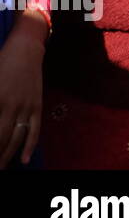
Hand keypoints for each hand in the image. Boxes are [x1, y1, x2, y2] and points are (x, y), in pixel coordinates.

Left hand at [0, 14, 45, 165]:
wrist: (26, 49)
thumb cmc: (1, 62)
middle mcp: (10, 106)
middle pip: (0, 140)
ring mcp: (25, 107)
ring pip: (16, 139)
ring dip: (7, 156)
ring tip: (1, 169)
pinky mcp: (36, 106)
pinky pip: (34, 130)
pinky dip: (30, 146)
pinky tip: (25, 160)